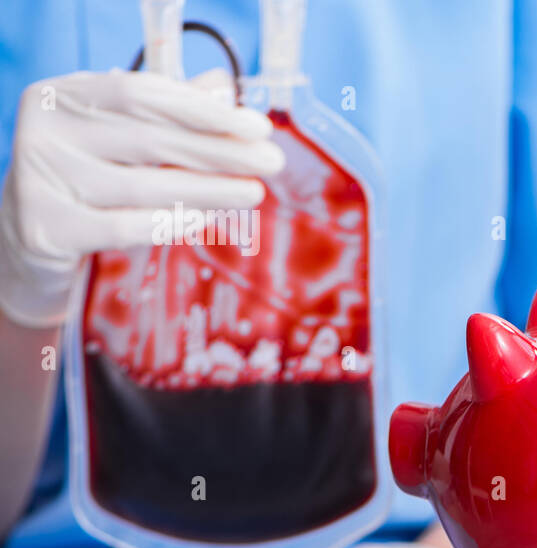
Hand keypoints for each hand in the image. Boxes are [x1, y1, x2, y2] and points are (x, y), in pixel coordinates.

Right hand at [0, 68, 283, 326]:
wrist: (29, 236)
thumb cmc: (88, 176)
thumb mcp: (123, 136)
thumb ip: (169, 111)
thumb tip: (225, 88)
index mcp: (62, 95)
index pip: (144, 94)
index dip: (206, 111)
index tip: (259, 126)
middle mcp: (45, 131)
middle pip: (149, 139)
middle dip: (220, 151)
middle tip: (272, 162)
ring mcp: (39, 179)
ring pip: (141, 185)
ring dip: (208, 189)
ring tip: (253, 193)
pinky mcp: (46, 228)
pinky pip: (121, 226)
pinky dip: (168, 223)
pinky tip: (204, 219)